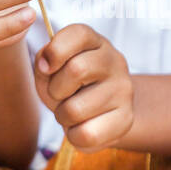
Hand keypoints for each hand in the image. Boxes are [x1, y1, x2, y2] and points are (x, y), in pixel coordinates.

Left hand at [33, 23, 133, 151]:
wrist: (103, 113)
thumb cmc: (71, 87)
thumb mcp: (52, 68)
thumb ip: (44, 60)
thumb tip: (46, 65)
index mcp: (95, 42)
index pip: (78, 34)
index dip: (55, 51)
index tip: (46, 67)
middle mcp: (115, 61)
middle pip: (76, 70)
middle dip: (55, 90)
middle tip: (59, 95)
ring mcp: (123, 90)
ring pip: (76, 109)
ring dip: (62, 116)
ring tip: (71, 112)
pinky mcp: (126, 119)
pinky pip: (87, 134)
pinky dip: (74, 135)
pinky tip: (81, 127)